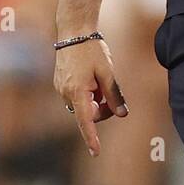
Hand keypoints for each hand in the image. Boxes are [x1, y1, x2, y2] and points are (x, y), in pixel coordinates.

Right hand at [53, 37, 127, 155]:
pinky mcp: (60, 84)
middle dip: (102, 109)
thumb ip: (115, 95)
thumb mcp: (108, 72)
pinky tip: (90, 76)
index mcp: (77, 92)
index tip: (95, 152)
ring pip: (83, 106)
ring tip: (99, 79)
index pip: (86, 121)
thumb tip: (122, 114)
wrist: (73, 31)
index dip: (91, 138)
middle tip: (110, 92)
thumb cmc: (92, 50)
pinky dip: (87, 93)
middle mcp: (65, 93)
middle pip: (89, 114)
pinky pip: (77, 97)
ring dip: (95, 100)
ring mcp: (61, 89)